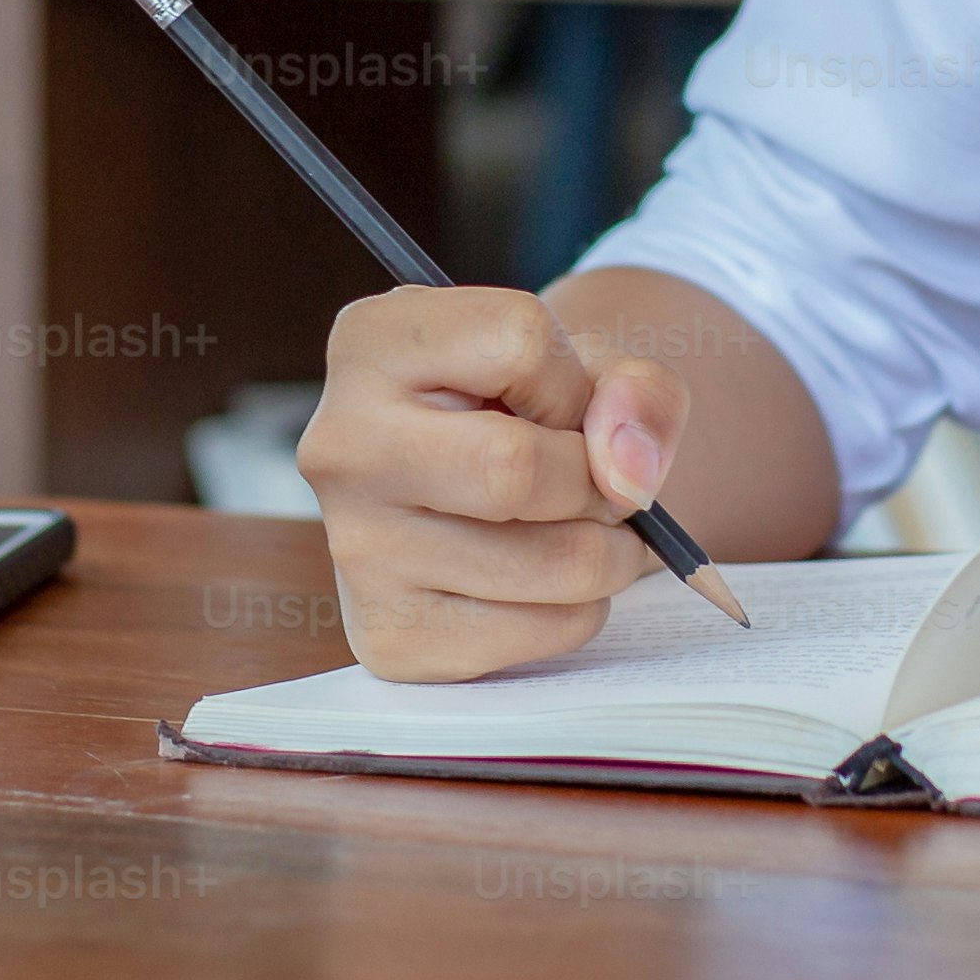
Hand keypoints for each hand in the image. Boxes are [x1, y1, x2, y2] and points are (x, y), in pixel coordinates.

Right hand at [295, 285, 692, 680]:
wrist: (471, 496)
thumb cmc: (530, 412)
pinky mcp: (390, 638)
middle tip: (597, 486)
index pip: (520, 341)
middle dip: (597, 482)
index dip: (575, 381)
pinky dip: (582, 609)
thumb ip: (637, 389)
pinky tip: (543, 581)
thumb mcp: (589, 366)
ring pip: (552, 562)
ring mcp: (356, 549)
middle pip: (516, 468)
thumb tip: (628, 479)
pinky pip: (546, 631)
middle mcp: (342, 444)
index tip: (559, 406)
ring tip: (583, 530)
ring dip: (609, 553)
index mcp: (371, 343)